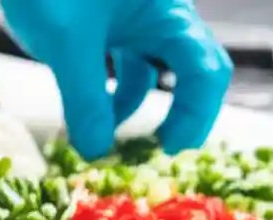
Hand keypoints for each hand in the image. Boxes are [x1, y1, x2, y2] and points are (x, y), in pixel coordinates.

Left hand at [2, 0, 232, 158]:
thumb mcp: (66, 42)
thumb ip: (84, 97)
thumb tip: (97, 151)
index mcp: (168, 13)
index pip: (206, 70)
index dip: (196, 115)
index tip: (166, 148)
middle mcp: (159, 16)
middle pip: (189, 73)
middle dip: (175, 115)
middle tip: (149, 154)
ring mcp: (132, 19)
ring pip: (150, 72)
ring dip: (133, 109)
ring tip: (103, 141)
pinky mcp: (105, 25)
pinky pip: (121, 66)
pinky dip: (109, 95)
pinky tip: (87, 118)